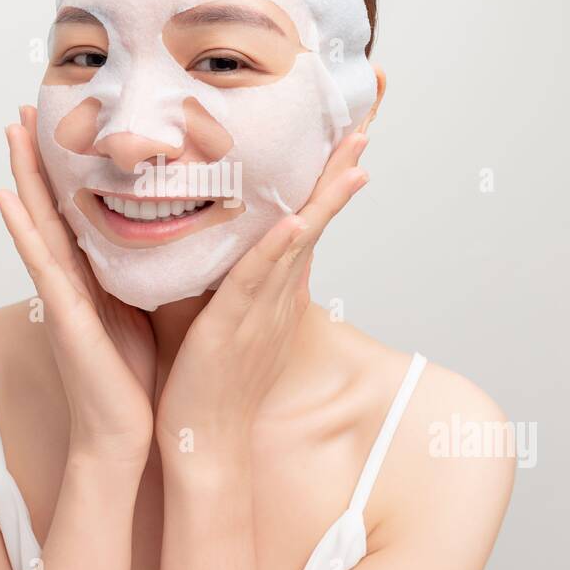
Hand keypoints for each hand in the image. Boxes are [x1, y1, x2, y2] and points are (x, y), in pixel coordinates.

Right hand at [0, 105, 156, 465]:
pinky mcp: (62, 316)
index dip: (65, 170)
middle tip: (24, 108)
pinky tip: (4, 198)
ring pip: (37, 224)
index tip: (63, 125)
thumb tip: (175, 238)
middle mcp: (69, 280)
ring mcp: (60, 295)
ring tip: (10, 131)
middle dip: (36, 158)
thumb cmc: (135, 376)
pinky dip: (19, 230)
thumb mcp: (146, 308)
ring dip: (21, 176)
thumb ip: (146, 272)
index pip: (75, 211)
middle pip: (49, 206)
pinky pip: (39, 265)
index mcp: (91, 277)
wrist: (126, 434)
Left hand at [155, 130, 370, 458]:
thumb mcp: (219, 312)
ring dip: (326, 200)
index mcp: (274, 290)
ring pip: (298, 244)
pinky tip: (296, 222)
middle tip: (364, 128)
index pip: (305, 223)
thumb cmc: (205, 379)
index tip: (343, 140)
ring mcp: (261, 310)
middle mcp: (277, 295)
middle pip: (315, 222)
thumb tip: (205, 234)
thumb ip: (219, 274)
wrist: (204, 440)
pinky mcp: (233, 326)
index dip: (325, 182)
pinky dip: (279, 251)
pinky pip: (258, 282)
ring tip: (353, 160)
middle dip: (339, 175)